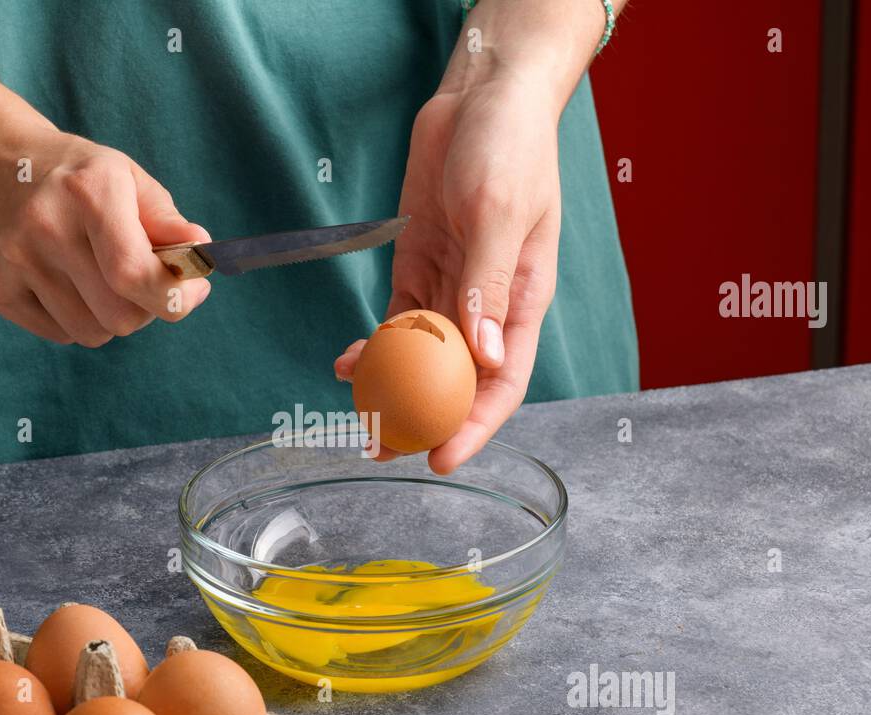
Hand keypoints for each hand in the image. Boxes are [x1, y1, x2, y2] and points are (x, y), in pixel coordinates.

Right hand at [0, 126, 211, 345]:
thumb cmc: (75, 177)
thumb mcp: (125, 178)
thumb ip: (166, 219)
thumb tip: (201, 251)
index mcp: (88, 192)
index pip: (135, 273)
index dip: (176, 296)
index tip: (195, 291)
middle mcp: (46, 227)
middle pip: (120, 316)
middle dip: (146, 308)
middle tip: (143, 282)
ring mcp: (15, 262)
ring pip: (93, 333)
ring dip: (111, 316)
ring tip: (101, 278)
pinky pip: (62, 335)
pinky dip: (78, 319)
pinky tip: (68, 282)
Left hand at [335, 75, 561, 472]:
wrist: (481, 97)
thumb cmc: (507, 147)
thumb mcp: (498, 211)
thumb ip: (488, 285)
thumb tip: (483, 357)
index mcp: (522, 301)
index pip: (503, 382)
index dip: (475, 426)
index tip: (441, 460)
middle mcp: (487, 305)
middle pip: (456, 379)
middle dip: (424, 421)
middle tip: (383, 450)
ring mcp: (452, 287)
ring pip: (421, 357)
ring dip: (392, 391)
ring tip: (357, 422)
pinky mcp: (420, 267)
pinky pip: (396, 321)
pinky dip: (374, 345)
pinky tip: (348, 363)